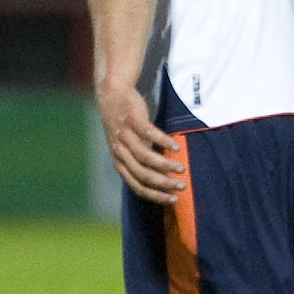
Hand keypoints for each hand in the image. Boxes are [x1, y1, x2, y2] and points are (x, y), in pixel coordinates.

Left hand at [97, 84, 184, 203]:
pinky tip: (175, 146)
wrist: (111, 94)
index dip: (155, 195)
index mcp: (119, 162)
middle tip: (181, 186)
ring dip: (165, 165)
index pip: (136, 186)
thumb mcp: (126, 147)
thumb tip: (162, 177)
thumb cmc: (124, 124)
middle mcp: (120, 151)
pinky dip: (162, 141)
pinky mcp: (132, 119)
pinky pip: (148, 133)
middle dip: (163, 183)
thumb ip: (139, 161)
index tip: (172, 199)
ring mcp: (124, 135)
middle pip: (142, 174)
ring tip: (181, 168)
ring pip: (145, 156)